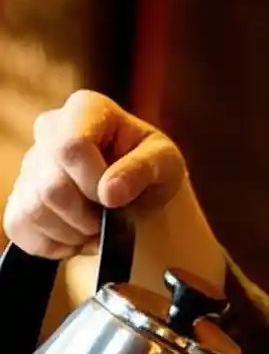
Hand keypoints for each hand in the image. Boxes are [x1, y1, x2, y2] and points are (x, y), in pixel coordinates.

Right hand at [2, 89, 188, 259]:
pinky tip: (80, 235)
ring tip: (100, 226)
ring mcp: (28, 164)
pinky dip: (56, 244)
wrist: (140, 190)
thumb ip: (143, 170)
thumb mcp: (166, 163)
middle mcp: (49, 129)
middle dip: (89, 216)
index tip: (117, 197)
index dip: (94, 182)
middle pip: (52, 187)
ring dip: (75, 232)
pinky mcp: (18, 197)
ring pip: (35, 211)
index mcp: (86, 109)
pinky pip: (20, 228)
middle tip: (112, 218)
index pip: (71, 147)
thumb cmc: (153, 168)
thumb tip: (109, 192)